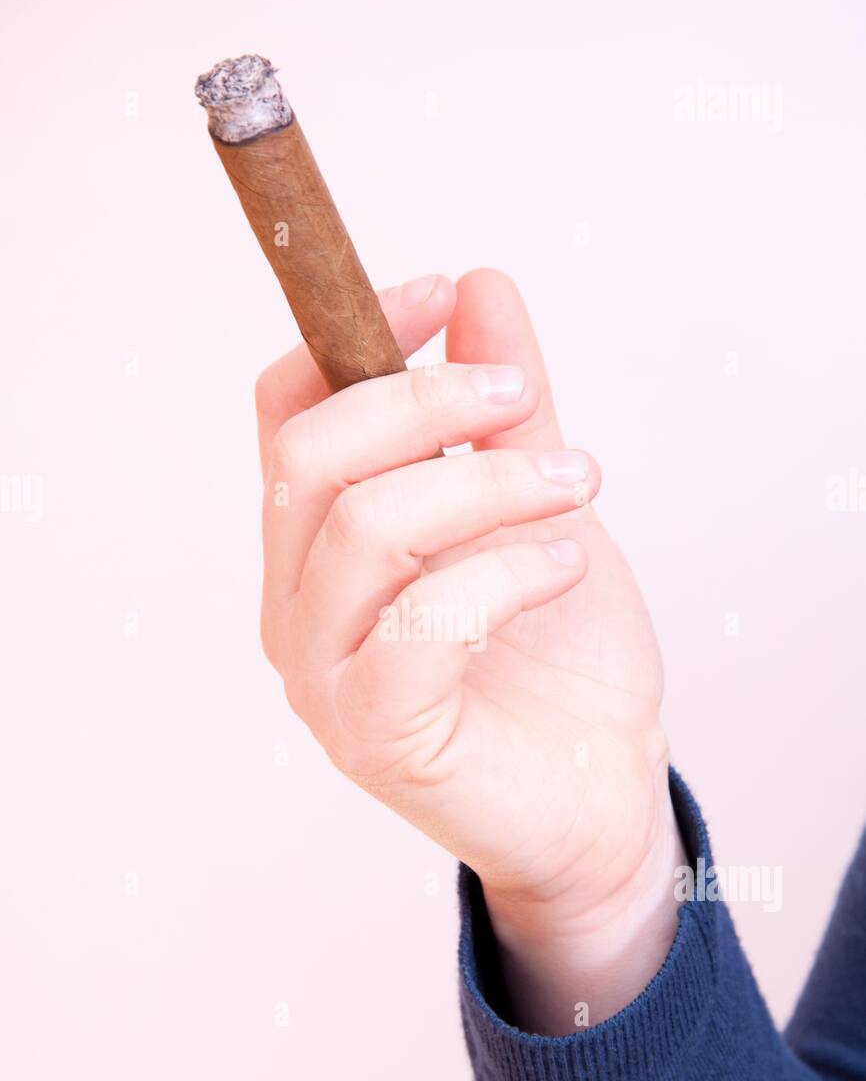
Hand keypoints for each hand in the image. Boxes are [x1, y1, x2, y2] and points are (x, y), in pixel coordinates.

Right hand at [255, 269, 683, 1032]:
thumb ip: (504, 412)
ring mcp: (324, 678)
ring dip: (485, 483)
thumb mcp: (538, 505)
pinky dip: (505, 573)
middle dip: (422, 403)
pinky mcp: (375, 736)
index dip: (352, 336)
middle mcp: (298, 608)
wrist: (603, 791)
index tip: (441, 293)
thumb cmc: (561, 657)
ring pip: (364, 530)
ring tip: (577, 482)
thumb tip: (481, 290)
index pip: (287, 417)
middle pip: (310, 460)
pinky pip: (421, 624)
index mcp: (320, 546)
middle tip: (518, 397)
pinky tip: (563, 564)